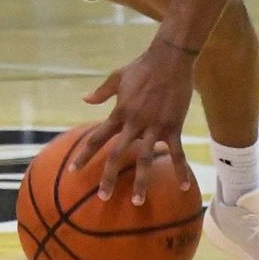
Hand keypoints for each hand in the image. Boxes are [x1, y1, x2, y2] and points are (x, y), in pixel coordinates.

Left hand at [70, 39, 195, 203]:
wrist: (170, 58)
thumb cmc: (143, 66)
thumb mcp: (117, 77)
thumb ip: (102, 92)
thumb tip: (84, 99)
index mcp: (119, 112)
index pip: (97, 137)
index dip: (84, 154)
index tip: (73, 171)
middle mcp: (134, 122)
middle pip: (117, 154)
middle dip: (108, 177)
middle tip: (102, 198)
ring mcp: (154, 126)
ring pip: (145, 159)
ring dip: (141, 181)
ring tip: (137, 201)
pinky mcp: (172, 126)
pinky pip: (176, 153)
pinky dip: (180, 170)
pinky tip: (184, 187)